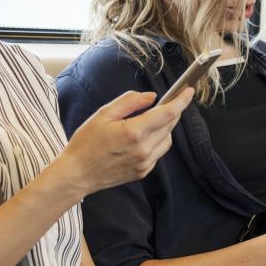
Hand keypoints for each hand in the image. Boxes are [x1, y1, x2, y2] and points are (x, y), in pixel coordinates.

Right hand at [56, 88, 193, 197]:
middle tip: (164, 102)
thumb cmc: (86, 143)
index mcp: (134, 132)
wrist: (77, 174)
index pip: (168, 114)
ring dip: (164, 127)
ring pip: (167, 139)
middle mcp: (144, 149)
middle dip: (171, 111)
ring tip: (147, 121)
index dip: (181, 101)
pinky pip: (158, 152)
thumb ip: (130, 102)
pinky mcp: (144, 172)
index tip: (188, 91)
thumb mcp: (104, 114)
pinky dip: (156, 141)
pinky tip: (141, 138)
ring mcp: (145, 163)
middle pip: (170, 125)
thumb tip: (152, 97)